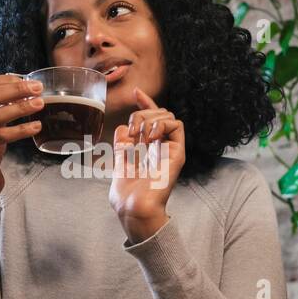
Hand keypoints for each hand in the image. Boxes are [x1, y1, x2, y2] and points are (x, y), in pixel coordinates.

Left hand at [108, 88, 184, 242]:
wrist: (133, 206)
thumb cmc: (126, 191)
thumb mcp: (119, 159)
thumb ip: (122, 141)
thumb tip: (124, 126)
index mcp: (147, 145)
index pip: (150, 118)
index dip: (144, 102)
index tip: (135, 92)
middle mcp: (160, 145)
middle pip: (158, 112)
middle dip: (142, 112)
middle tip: (132, 130)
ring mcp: (170, 148)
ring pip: (168, 115)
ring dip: (150, 118)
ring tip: (141, 135)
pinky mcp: (178, 153)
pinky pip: (178, 125)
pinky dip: (163, 124)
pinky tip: (152, 136)